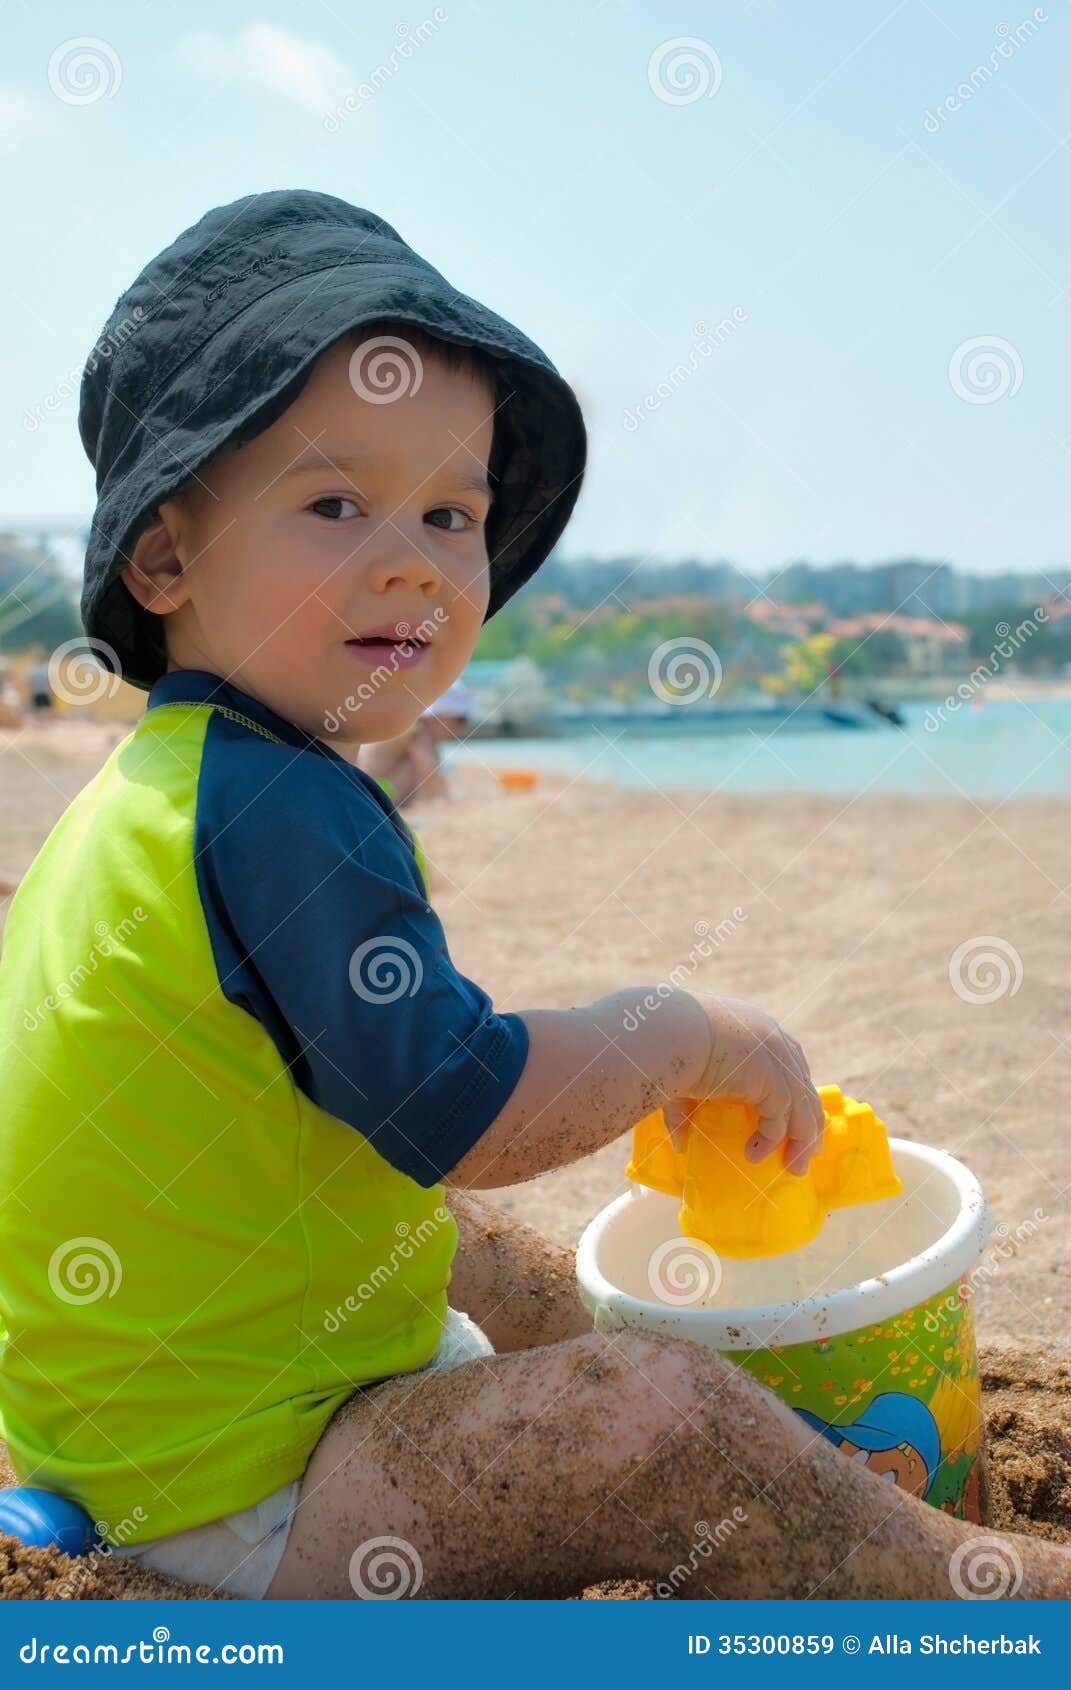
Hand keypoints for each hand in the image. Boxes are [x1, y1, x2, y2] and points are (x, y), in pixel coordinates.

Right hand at [666, 994, 824, 1174]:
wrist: (668, 1030)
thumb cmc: (668, 1043)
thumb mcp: (683, 1075)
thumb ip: (686, 1109)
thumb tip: (681, 1144)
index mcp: (756, 1029)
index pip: (789, 1062)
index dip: (795, 1092)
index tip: (795, 1119)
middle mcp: (774, 1039)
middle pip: (804, 1086)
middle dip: (809, 1121)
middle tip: (808, 1151)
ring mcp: (777, 1058)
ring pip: (802, 1107)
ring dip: (802, 1141)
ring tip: (794, 1168)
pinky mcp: (772, 1079)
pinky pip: (779, 1119)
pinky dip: (770, 1140)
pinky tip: (753, 1156)